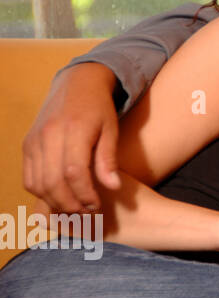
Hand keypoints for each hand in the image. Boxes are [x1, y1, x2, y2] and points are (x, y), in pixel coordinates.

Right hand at [22, 63, 121, 212]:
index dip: (85, 194)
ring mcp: (33, 140)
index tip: (97, 205)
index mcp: (74, 129)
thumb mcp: (111, 130)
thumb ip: (109, 159)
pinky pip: (28, 177)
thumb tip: (113, 187)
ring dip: (54, 202)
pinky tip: (59, 197)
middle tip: (86, 212)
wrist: (77, 85)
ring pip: (37, 183)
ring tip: (74, 209)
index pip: (74, 172)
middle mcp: (48, 135)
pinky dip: (41, 192)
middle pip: (52, 181)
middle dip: (69, 203)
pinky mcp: (27, 144)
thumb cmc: (100, 109)